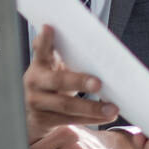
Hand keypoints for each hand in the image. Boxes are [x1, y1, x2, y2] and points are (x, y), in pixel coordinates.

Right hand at [24, 25, 117, 141]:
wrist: (36, 112)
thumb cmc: (54, 82)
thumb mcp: (55, 66)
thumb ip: (67, 53)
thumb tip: (94, 36)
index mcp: (40, 64)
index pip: (41, 50)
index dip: (44, 41)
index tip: (50, 28)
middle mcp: (35, 82)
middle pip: (58, 81)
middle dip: (79, 82)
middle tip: (98, 83)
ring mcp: (37, 102)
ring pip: (66, 105)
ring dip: (92, 108)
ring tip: (113, 109)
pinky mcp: (45, 119)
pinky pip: (71, 120)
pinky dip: (91, 119)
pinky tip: (106, 117)